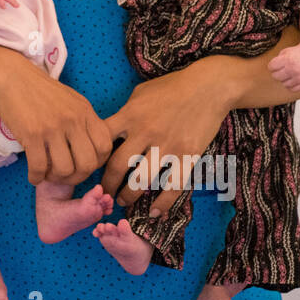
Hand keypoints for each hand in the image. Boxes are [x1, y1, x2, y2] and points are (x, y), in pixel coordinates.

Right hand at [0, 52, 111, 184]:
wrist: (9, 75)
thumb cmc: (38, 88)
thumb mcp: (70, 99)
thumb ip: (82, 120)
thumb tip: (89, 147)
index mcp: (85, 111)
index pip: (105, 147)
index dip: (97, 162)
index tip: (83, 164)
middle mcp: (72, 120)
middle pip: (88, 164)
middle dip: (77, 177)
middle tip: (65, 175)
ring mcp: (52, 128)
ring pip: (64, 169)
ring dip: (55, 179)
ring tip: (48, 174)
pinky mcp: (31, 134)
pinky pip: (39, 167)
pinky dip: (36, 177)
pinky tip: (34, 175)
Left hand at [98, 62, 232, 214]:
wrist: (208, 87)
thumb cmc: (171, 87)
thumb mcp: (140, 93)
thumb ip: (124, 113)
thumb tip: (111, 131)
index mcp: (130, 115)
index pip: (102, 140)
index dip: (92, 157)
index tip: (91, 168)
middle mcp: (145, 133)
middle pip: (117, 166)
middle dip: (107, 185)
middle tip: (103, 194)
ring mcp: (167, 146)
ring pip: (141, 180)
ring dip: (129, 196)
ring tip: (123, 202)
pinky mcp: (188, 156)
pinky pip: (173, 185)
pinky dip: (163, 203)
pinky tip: (154, 212)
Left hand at [267, 45, 299, 91]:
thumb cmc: (295, 55)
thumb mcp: (284, 52)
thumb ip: (276, 61)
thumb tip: (270, 72)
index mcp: (288, 60)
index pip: (271, 67)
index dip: (272, 65)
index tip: (277, 64)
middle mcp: (294, 69)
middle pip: (275, 76)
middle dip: (277, 73)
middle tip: (282, 69)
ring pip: (283, 84)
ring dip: (284, 79)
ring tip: (289, 73)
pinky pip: (292, 89)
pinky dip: (291, 85)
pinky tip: (293, 79)